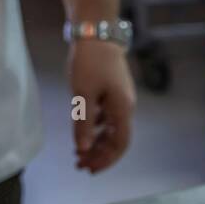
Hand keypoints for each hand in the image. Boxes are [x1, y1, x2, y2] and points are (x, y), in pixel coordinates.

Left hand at [68, 40, 135, 173]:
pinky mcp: (113, 92)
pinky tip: (83, 132)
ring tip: (78, 154)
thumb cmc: (89, 62)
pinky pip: (107, 118)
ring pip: (111, 130)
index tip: (89, 169)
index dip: (106, 160)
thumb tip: (82, 148)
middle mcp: (126, 106)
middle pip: (116, 140)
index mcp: (122, 108)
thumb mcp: (82, 94)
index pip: (120, 144)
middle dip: (99, 155)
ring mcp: (120, 99)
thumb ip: (82, 123)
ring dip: (96, 143)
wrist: (96, 34)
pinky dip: (95, 129)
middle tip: (80, 166)